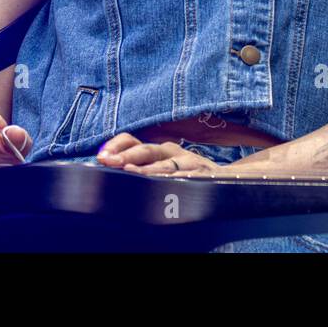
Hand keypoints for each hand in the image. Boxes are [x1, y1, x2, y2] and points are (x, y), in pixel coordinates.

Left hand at [95, 133, 219, 174]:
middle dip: (126, 156)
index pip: (132, 140)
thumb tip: (110, 171)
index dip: (116, 145)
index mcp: (158, 149)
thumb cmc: (189, 174)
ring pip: (165, 165)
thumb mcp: (165, 166)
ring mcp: (188, 163)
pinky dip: (174, 181)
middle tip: (107, 161)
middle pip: (146, 150)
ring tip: (131, 173)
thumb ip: (142, 168)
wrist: (227, 178)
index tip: (100, 156)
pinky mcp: (202, 176)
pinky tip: (163, 186)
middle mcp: (171, 152)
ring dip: (147, 169)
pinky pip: (186, 179)